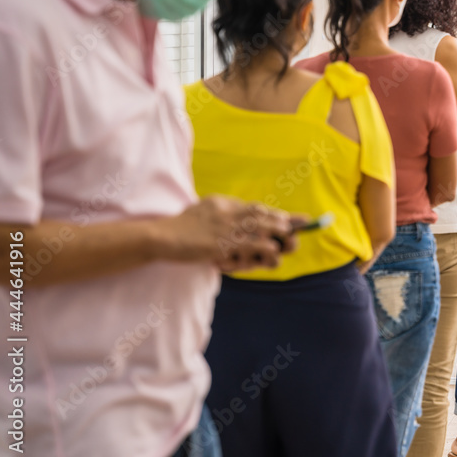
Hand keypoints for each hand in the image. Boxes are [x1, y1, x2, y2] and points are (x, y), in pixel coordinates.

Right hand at [158, 196, 298, 271]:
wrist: (160, 237)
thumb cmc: (180, 229)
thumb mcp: (202, 213)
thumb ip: (221, 214)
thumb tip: (239, 219)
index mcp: (222, 204)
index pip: (254, 208)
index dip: (274, 214)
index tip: (291, 219)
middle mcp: (226, 212)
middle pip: (261, 216)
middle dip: (281, 224)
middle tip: (296, 230)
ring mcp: (224, 227)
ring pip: (259, 230)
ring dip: (277, 235)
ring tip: (289, 240)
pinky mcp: (220, 244)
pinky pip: (249, 246)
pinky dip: (264, 249)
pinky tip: (273, 252)